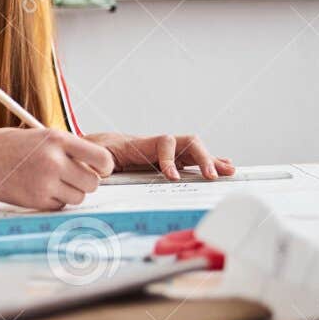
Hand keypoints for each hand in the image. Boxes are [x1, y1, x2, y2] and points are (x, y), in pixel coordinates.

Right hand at [0, 127, 114, 209]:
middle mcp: (54, 161)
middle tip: (71, 177)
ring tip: (51, 182)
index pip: (101, 159)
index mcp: (56, 139)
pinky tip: (38, 189)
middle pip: (93, 183)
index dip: (104, 167)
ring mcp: (44, 182)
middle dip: (85, 182)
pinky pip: (60, 206)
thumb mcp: (37, 136)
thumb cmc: (3, 146)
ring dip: (70, 192)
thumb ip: (65, 148)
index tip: (99, 169)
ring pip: (78, 197)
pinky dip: (54, 200)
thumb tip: (92, 165)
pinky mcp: (35, 200)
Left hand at [86, 131, 234, 181]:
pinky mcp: (166, 160)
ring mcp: (163, 152)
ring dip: (211, 160)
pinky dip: (208, 163)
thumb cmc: (90, 152)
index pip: (163, 143)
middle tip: (210, 176)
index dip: (170, 159)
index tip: (172, 177)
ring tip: (229, 171)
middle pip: (187, 142)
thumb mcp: (91, 158)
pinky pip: (191, 159)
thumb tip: (99, 173)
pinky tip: (224, 167)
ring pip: (193, 151)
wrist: (89, 145)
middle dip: (202, 158)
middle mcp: (155, 145)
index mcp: (137, 144)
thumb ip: (98, 164)